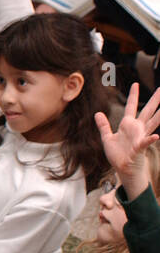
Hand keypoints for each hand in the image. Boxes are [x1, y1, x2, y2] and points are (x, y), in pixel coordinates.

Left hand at [95, 83, 159, 197]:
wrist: (123, 168)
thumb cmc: (117, 154)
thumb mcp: (107, 138)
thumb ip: (103, 126)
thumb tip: (97, 113)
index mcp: (128, 125)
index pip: (131, 107)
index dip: (132, 96)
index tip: (135, 84)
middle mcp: (137, 129)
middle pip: (147, 111)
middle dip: (155, 101)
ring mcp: (140, 137)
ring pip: (152, 124)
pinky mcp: (139, 148)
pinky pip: (145, 143)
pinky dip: (150, 140)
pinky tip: (156, 137)